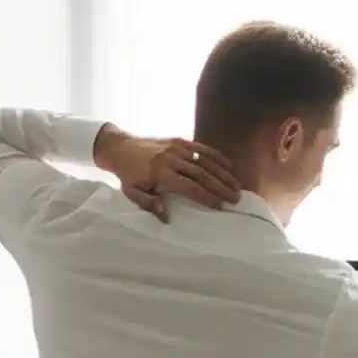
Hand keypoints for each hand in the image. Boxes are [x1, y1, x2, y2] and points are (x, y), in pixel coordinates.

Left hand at [94, 125, 240, 221]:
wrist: (121, 148)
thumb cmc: (128, 175)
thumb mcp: (132, 193)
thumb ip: (149, 204)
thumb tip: (167, 216)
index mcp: (161, 174)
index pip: (189, 187)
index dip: (206, 197)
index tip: (220, 206)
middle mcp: (172, 159)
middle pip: (202, 175)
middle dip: (221, 187)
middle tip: (236, 198)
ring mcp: (177, 148)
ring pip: (205, 161)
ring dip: (223, 173)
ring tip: (237, 185)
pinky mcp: (180, 141)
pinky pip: (201, 148)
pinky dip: (216, 156)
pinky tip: (229, 165)